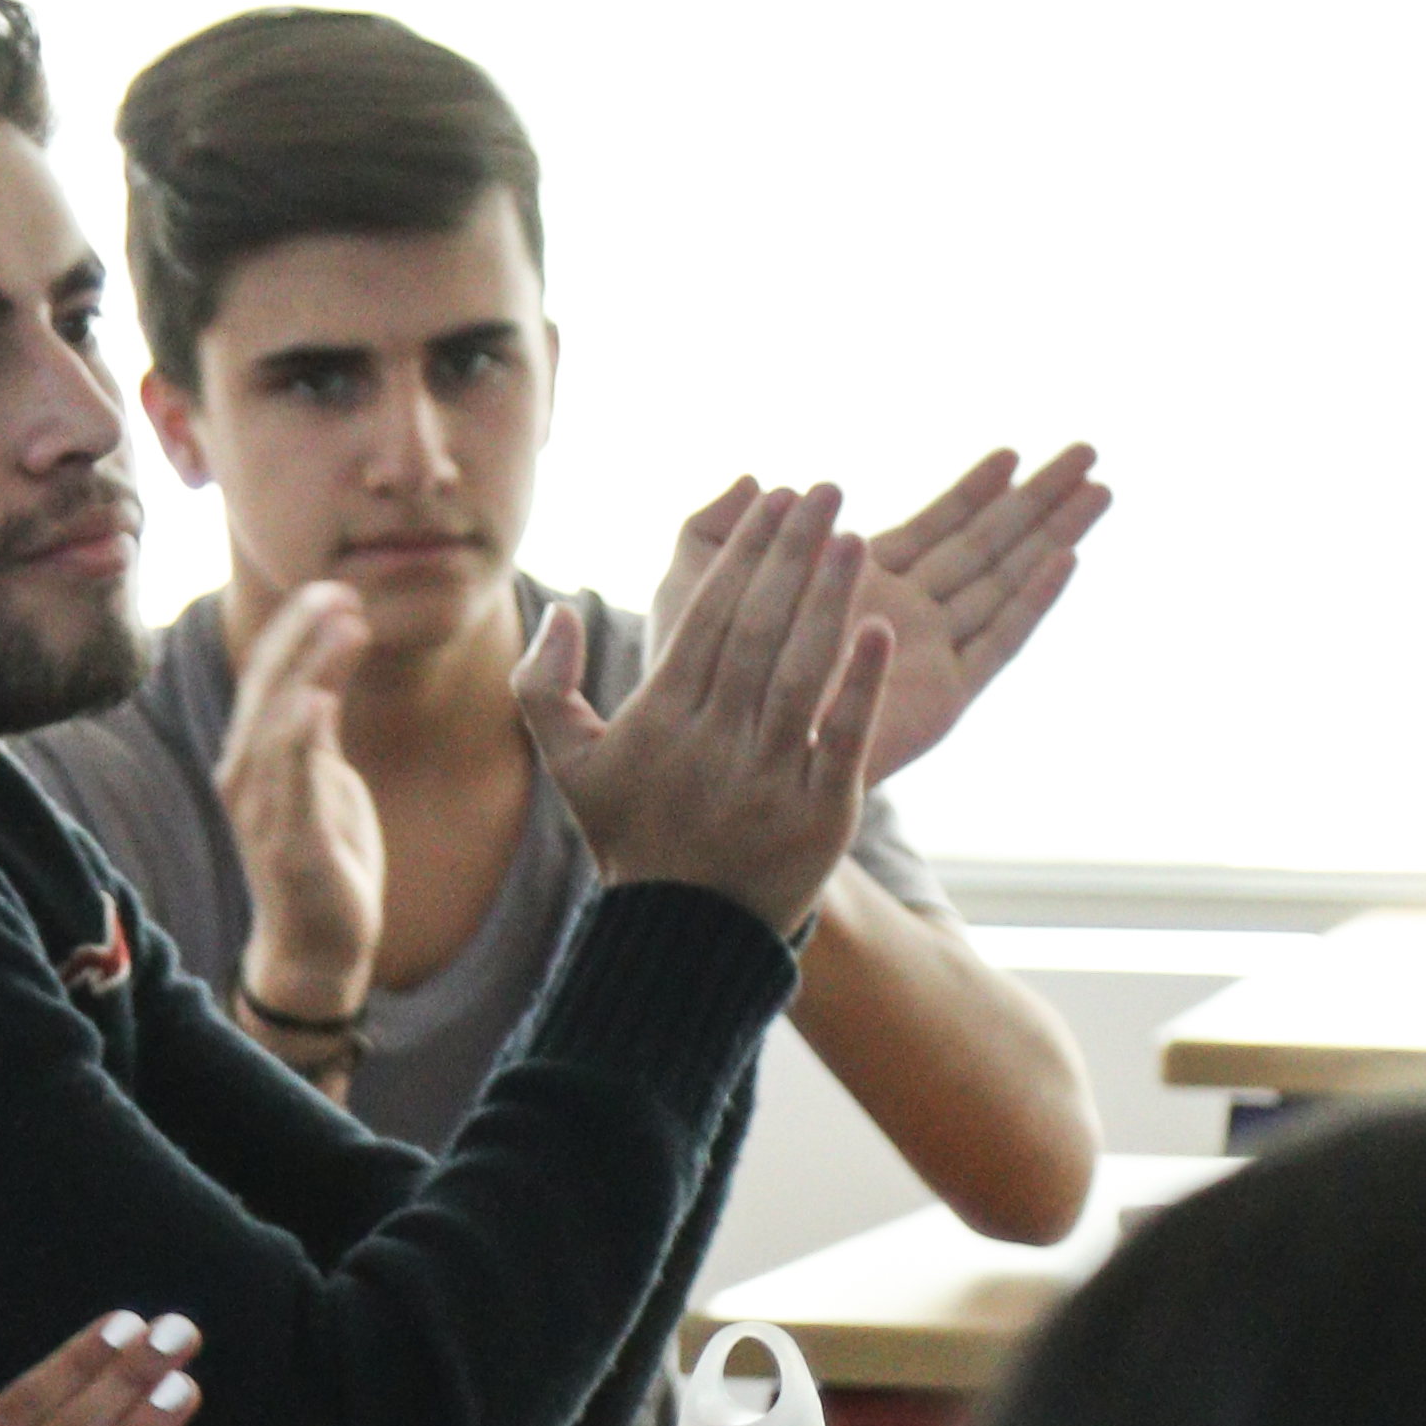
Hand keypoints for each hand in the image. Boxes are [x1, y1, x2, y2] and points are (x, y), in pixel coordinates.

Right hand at [213, 584, 384, 1028]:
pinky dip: (298, 737)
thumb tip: (326, 670)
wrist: (316, 944)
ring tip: (346, 625)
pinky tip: (318, 700)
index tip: (334, 589)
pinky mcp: (287, 844)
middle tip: (340, 591)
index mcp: (252, 757)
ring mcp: (262, 811)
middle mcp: (244, 776)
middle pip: (266, 689)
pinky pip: (289, 782)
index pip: (265, 677)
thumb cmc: (321, 857)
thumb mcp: (324, 776)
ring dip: (309, 669)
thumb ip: (317, 728)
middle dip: (300, 636)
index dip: (295, 630)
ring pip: (277, 724)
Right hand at [529, 482, 888, 924]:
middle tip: (825, 490)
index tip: (775, 498)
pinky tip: (881, 631)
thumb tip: (559, 614)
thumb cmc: (632, 835)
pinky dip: (860, 685)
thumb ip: (544, 686)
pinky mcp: (821, 811)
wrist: (684, 934)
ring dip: (830, 598)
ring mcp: (769, 776)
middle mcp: (714, 740)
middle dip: (793, 552)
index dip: (745, 552)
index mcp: (660, 718)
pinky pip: (843, 737)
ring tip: (854, 538)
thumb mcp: (570, 763)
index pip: (708, 616)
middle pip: (759, 628)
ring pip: (800, 670)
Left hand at [657, 449, 1107, 786]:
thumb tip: (760, 479)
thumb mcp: (693, 593)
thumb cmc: (691, 683)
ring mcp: (929, 655)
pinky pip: (996, 640)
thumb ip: (719, 531)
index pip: (934, 527)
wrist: (712, 764)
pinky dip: (1031, 599)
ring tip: (1100, 488)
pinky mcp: (940, 695)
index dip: (973, 491)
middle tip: (1088, 451)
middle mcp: (906, 616)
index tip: (1013, 454)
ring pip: (1004, 579)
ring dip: (1051, 532)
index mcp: (860, 586)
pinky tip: (1066, 559)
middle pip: (987, 545)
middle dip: (1036, 499)